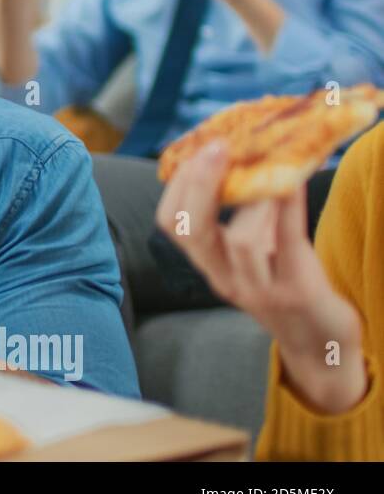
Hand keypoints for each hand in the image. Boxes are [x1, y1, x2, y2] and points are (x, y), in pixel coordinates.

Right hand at [155, 143, 367, 412]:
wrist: (321, 345)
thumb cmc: (288, 286)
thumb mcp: (256, 255)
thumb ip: (248, 216)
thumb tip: (249, 159)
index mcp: (210, 266)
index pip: (172, 225)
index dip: (177, 186)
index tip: (195, 151)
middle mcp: (225, 279)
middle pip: (192, 232)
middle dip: (199, 186)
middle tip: (216, 147)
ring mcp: (260, 289)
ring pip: (242, 242)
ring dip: (252, 198)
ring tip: (267, 166)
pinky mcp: (298, 292)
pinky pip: (289, 242)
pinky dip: (289, 206)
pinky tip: (295, 179)